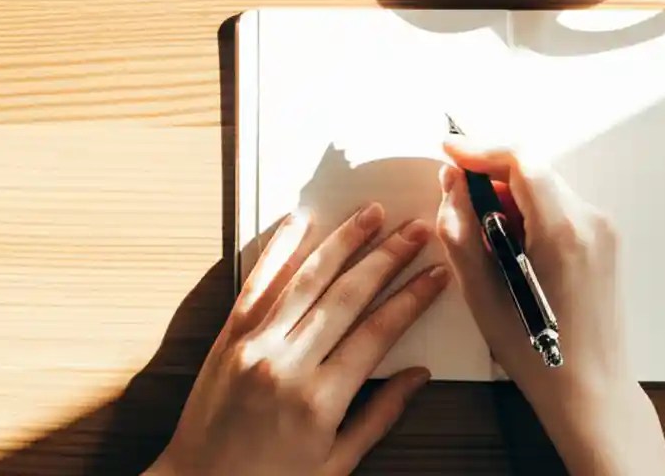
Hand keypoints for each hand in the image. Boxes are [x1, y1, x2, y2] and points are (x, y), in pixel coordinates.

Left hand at [147, 204, 448, 475]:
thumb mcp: (336, 464)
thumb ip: (379, 416)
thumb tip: (418, 376)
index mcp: (320, 400)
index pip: (379, 332)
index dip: (413, 297)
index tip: (436, 274)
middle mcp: (286, 364)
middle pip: (348, 295)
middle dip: (388, 256)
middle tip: (416, 229)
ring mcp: (253, 345)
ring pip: (306, 279)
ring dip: (343, 241)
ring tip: (371, 213)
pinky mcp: (228, 337)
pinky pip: (257, 284)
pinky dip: (279, 249)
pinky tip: (300, 223)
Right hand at [436, 138, 664, 474]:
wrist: (592, 389)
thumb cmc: (537, 353)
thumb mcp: (481, 293)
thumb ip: (460, 230)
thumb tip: (451, 184)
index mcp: (563, 230)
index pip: (521, 159)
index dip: (480, 147)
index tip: (448, 150)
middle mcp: (591, 220)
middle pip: (532, 171)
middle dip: (490, 177)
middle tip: (457, 202)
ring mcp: (603, 229)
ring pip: (544, 189)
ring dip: (509, 199)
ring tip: (485, 240)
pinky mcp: (605, 241)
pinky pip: (559, 209)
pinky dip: (530, 215)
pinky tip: (513, 251)